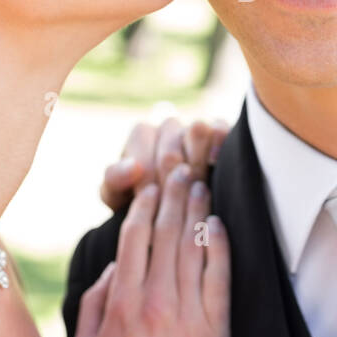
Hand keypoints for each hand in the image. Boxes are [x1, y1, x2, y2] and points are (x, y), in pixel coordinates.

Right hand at [72, 163, 229, 336]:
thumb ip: (96, 301)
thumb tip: (115, 265)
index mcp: (121, 303)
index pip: (134, 238)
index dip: (143, 206)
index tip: (149, 185)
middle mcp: (154, 302)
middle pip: (165, 234)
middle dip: (172, 195)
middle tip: (179, 169)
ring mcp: (187, 314)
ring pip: (192, 248)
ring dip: (196, 210)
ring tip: (199, 183)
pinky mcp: (215, 330)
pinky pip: (218, 277)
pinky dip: (218, 246)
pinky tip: (217, 225)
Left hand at [100, 117, 229, 211]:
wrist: (169, 210)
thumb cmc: (140, 198)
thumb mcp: (118, 194)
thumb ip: (115, 180)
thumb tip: (134, 167)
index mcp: (142, 134)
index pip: (144, 163)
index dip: (148, 192)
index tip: (153, 211)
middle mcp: (169, 125)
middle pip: (170, 154)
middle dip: (170, 188)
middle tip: (174, 210)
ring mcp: (195, 127)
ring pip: (195, 132)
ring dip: (195, 164)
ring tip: (194, 187)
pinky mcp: (221, 132)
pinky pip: (220, 129)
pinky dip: (218, 143)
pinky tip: (213, 162)